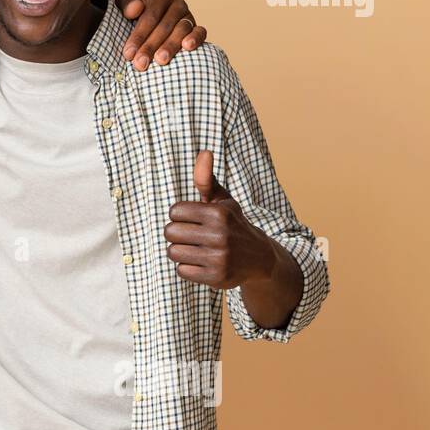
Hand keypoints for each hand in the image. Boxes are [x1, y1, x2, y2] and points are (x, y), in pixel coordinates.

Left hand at [117, 0, 207, 71]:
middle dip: (151, 46)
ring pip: (181, 30)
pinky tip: (187, 48)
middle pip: (165, 26)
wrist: (144, 19)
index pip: (150, 16)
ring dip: (171, 46)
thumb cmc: (132, 12)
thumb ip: (126, 4)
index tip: (128, 53)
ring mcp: (188, 16)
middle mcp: (177, 4)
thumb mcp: (123, 4)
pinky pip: (200, 32)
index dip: (139, 35)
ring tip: (160, 61)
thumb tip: (135, 9)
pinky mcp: (196, 28)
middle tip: (140, 63)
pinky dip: (195, 39)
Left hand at [164, 150, 274, 288]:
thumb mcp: (222, 201)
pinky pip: (182, 271)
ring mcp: (219, 258)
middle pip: (170, 233)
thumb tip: (204, 152)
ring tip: (195, 249)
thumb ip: (206, 179)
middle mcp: (221, 235)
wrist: (259, 258)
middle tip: (191, 235)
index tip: (192, 219)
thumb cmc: (232, 224)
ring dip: (180, 251)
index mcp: (219, 213)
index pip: (174, 212)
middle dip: (176, 234)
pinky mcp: (217, 277)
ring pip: (173, 252)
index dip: (179, 216)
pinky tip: (201, 262)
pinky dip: (187, 267)